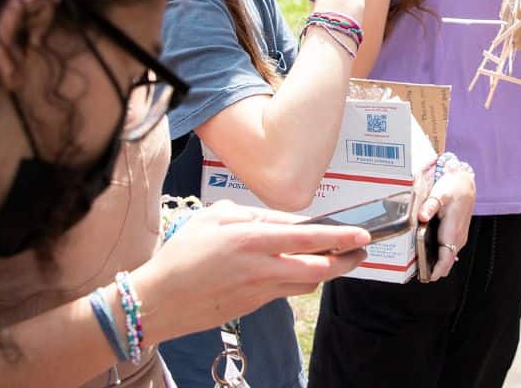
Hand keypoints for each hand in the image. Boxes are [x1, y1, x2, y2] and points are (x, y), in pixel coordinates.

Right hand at [134, 201, 368, 342]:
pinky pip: (288, 291)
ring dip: (328, 272)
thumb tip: (283, 220)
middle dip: (346, 260)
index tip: (361, 234)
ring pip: (308, 283)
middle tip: (362, 251)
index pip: (307, 238)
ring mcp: (259, 291)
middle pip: (318, 267)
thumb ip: (253, 214)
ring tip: (340, 260)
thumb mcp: (214, 218)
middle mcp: (261, 267)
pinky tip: (305, 270)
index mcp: (251, 239)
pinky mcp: (254, 306)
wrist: (158, 301)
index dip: (339, 237)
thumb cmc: (183, 254)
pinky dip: (302, 280)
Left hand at [416, 170, 474, 281]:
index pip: (446, 258)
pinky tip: (428, 254)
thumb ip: (429, 206)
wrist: (465, 182)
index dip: (437, 270)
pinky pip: (448, 250)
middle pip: (446, 261)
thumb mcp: (439, 194)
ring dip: (436, 263)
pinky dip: (439, 256)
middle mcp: (458, 237)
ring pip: (447, 256)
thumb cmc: (454, 188)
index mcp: (453, 231)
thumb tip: (422, 217)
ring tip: (420, 267)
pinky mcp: (457, 234)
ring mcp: (459, 237)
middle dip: (433, 269)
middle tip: (417, 274)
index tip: (427, 277)